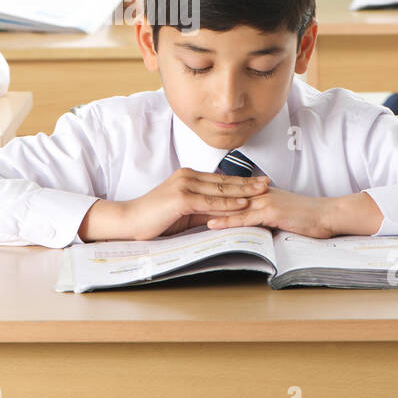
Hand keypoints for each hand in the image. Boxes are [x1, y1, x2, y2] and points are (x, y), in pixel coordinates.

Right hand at [80, 168, 269, 240]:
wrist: (130, 221)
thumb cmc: (154, 219)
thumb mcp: (183, 212)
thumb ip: (203, 209)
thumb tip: (224, 214)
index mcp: (188, 177)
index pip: (220, 179)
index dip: (240, 181)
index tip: (258, 181)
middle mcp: (187, 176)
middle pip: (224, 181)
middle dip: (248, 183)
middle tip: (267, 183)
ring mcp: (184, 185)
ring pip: (220, 190)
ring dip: (243, 192)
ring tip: (261, 192)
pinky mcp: (181, 198)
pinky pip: (210, 202)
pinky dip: (228, 204)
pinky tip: (243, 205)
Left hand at [202, 187, 378, 237]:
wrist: (329, 215)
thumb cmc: (308, 217)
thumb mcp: (280, 215)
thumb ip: (262, 217)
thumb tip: (248, 226)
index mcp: (259, 193)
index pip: (227, 193)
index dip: (206, 197)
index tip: (185, 202)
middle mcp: (259, 193)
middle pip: (223, 196)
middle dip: (199, 201)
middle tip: (177, 207)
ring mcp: (265, 201)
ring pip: (230, 205)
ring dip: (207, 210)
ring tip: (185, 216)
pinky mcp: (272, 212)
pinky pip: (245, 217)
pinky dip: (227, 220)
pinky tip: (211, 224)